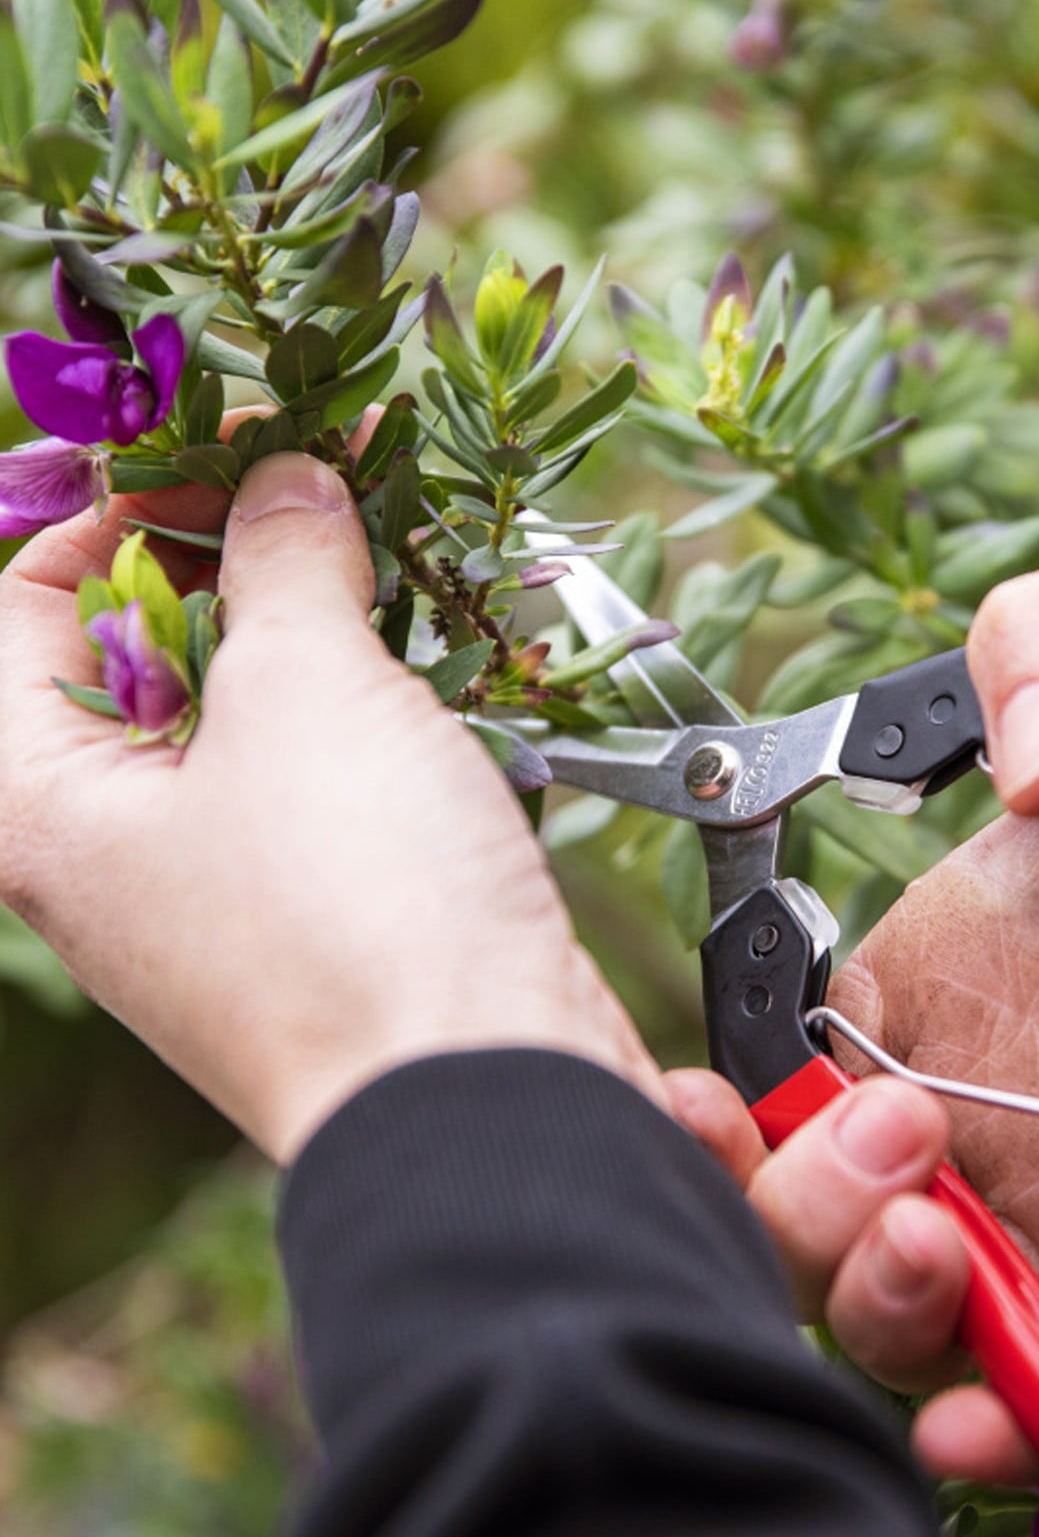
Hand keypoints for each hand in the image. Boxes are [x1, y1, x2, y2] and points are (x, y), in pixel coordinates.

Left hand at [0, 449, 661, 1163]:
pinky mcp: (339, 909)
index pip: (26, 598)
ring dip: (326, 620)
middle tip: (334, 474)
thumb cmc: (357, 907)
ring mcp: (235, 885)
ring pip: (260, 710)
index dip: (120, 499)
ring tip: (400, 542)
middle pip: (152, 648)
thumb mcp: (306, 696)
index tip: (229, 439)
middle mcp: (121, 849)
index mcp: (46, 801)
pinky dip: (379, 702)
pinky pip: (334, 773)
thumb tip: (293, 479)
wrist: (494, 1096)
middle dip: (243, 549)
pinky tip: (446, 651)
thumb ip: (286, 563)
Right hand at [680, 527, 1038, 1487]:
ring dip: (878, 1306)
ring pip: (927, 1304)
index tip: (722, 1096)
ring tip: (931, 1249)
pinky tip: (983, 1410)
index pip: (809, 1040)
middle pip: (831, 1193)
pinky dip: (1021, 1418)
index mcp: (977, 943)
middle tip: (896, 1145)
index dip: (747, 1081)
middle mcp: (1015, 1080)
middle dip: (796, 1207)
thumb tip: (1004, 787)